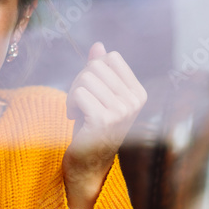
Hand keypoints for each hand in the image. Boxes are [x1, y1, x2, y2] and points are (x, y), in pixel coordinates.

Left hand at [64, 42, 147, 182]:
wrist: (88, 164)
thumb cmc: (91, 127)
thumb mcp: (98, 95)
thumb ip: (101, 70)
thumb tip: (99, 45)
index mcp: (138, 93)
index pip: (110, 58)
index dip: (93, 70)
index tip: (92, 92)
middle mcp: (134, 102)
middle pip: (95, 66)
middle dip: (79, 82)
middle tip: (80, 103)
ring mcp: (121, 111)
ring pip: (85, 78)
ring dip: (73, 93)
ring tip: (78, 111)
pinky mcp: (104, 120)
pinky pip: (79, 93)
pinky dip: (70, 103)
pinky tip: (75, 118)